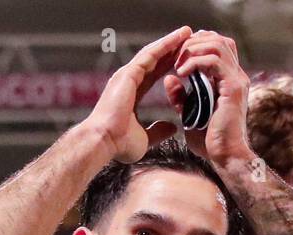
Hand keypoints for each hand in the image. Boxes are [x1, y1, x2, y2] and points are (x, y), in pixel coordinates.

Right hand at [85, 26, 192, 162]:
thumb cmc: (118, 145)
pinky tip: (178, 38)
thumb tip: (173, 127)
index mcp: (130, 94)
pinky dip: (164, 45)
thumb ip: (158, 131)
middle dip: (171, 48)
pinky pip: (150, 55)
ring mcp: (126, 76)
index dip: (168, 64)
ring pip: (153, 53)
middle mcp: (127, 81)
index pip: (153, 73)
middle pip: (154, 59)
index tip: (184, 57)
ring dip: (170, 42)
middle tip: (189, 37)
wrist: (103, 142)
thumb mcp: (145, 138)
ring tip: (187, 32)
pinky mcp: (128, 74)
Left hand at [165, 29, 252, 167]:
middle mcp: (236, 76)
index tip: (176, 57)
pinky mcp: (233, 87)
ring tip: (177, 64)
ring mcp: (236, 80)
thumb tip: (169, 79)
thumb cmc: (209, 141)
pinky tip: (181, 73)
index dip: (196, 45)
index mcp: (228, 80)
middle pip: (218, 39)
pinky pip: (214, 61)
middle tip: (174, 57)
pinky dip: (195, 62)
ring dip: (193, 50)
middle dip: (193, 43)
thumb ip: (181, 97)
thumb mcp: (190, 113)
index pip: (217, 47)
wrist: (225, 157)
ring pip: (217, 44)